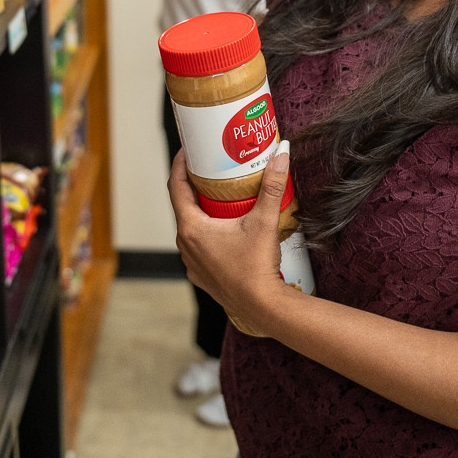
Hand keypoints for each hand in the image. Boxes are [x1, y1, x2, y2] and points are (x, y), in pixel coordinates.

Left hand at [169, 141, 296, 336]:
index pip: (175, 186)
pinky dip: (207, 234)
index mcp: (191, 228)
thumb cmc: (257, 266)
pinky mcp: (202, 276)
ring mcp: (192, 262)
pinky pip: (198, 247)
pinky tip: (224, 230)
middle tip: (210, 169)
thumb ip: (272, 186)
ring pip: (191, 228)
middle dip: (195, 186)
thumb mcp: (265, 221)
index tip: (188, 150)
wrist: (262, 308)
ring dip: (201, 212)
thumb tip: (282, 153)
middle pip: (183, 206)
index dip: (180, 164)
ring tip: (219, 197)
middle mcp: (185, 245)